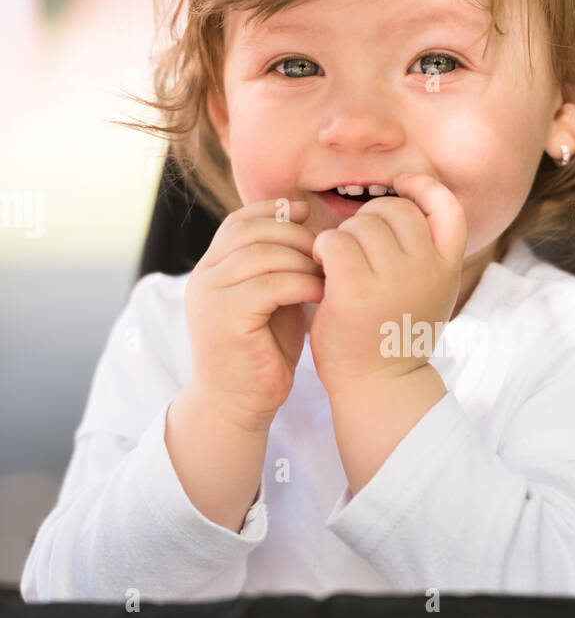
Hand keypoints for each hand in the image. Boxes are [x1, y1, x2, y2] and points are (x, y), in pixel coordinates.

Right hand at [183, 198, 324, 434]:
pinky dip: (301, 284)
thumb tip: (308, 231)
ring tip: (329, 273)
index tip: (306, 214)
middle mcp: (203, 278)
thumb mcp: (271, 301)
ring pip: (262, 255)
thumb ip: (279, 269)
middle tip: (327, 249)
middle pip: (250, 232)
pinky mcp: (224, 318)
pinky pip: (269, 285)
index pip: (239, 222)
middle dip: (295, 234)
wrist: (238, 405)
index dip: (273, 212)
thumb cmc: (262, 354)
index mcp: (211, 269)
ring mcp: (210, 297)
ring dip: (302, 260)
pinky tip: (321, 294)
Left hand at [308, 173, 466, 397]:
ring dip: (342, 237)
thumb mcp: (428, 292)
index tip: (402, 189)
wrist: (378, 385)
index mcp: (447, 267)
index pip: (447, 206)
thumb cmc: (394, 335)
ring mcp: (395, 278)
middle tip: (355, 250)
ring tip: (338, 264)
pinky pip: (334, 241)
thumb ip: (425, 252)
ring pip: (361, 224)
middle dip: (369, 220)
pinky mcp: (357, 290)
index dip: (423, 188)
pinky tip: (322, 268)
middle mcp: (427, 269)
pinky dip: (323, 248)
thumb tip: (406, 196)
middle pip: (395, 210)